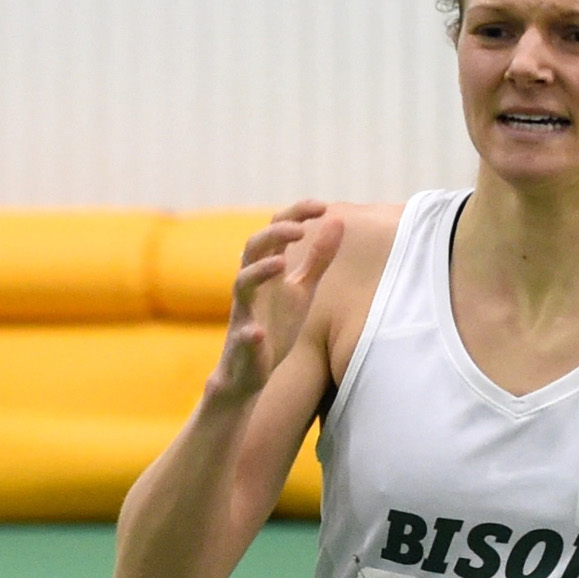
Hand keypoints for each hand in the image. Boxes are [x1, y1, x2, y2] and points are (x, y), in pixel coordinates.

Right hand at [211, 201, 344, 399]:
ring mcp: (245, 314)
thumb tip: (338, 220)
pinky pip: (243, 336)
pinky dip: (250, 335)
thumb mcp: (303, 288)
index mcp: (268, 270)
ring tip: (280, 263)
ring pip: (241, 284)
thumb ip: (318, 257)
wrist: (251, 371)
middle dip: (274, 234)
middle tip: (300, 229)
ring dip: (258, 271)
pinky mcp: (243, 345)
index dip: (296, 215)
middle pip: (252, 248)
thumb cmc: (277, 324)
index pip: (277, 232)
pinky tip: (260, 333)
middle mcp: (253, 286)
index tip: (322, 207)